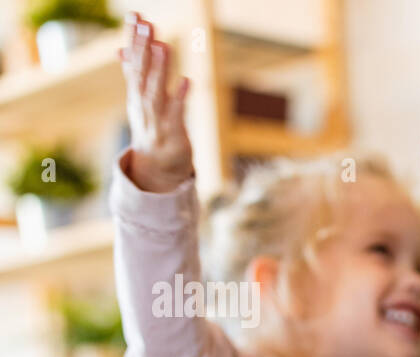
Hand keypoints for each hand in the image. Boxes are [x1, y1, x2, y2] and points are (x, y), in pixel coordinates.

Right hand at [120, 12, 193, 192]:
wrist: (157, 168)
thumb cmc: (152, 129)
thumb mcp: (139, 100)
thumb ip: (133, 74)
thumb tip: (121, 49)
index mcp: (136, 93)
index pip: (132, 60)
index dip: (133, 38)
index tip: (134, 15)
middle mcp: (143, 103)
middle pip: (142, 73)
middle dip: (143, 48)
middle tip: (146, 24)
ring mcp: (157, 118)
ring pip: (156, 91)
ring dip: (160, 69)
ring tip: (163, 46)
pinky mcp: (174, 132)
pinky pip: (177, 113)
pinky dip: (180, 97)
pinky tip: (187, 81)